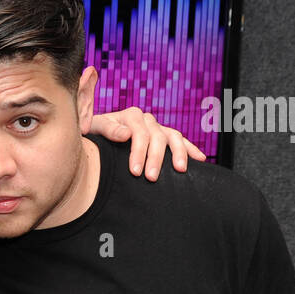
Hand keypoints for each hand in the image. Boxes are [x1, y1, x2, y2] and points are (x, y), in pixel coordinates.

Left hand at [88, 106, 205, 179]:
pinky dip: (190, 149)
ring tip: (180, 170)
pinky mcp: (164, 135)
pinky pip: (180, 140)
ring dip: (178, 153)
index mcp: (130, 116)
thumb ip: (108, 130)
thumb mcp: (95, 128)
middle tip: (151, 178)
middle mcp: (146, 119)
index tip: (134, 172)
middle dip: (155, 159)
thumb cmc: (94, 133)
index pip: (139, 133)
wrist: (98, 133)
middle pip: (157, 137)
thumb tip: (126, 134)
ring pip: (172, 137)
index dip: (138, 152)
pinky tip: (200, 159)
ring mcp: (157, 127)